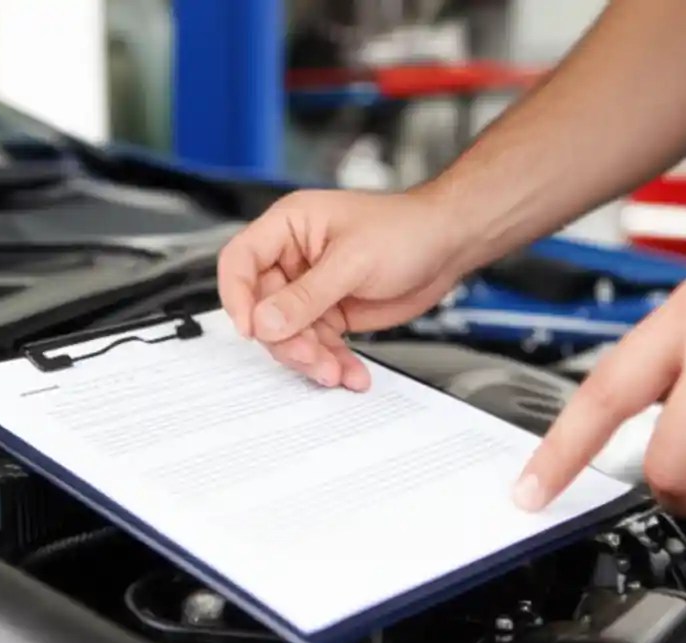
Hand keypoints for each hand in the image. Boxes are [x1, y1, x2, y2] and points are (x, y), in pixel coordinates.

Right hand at [217, 189, 482, 389]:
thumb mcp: (352, 261)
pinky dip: (334, 362)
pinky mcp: (331, 313)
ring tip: (336, 371)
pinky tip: (350, 373)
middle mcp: (294, 258)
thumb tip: (264, 322)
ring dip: (312, 357)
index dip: (236, 295)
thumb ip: (306, 296)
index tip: (249, 329)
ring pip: (290, 334)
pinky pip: (319, 345)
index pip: (240, 260)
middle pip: (264, 308)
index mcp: (289, 226)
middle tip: (311, 356)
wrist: (449, 245)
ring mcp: (312, 289)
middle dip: (287, 339)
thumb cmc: (407, 229)